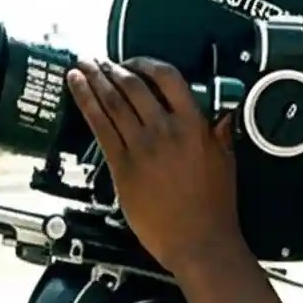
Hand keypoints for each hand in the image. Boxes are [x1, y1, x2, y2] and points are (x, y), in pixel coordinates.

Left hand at [66, 57, 247, 273]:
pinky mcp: (122, 167)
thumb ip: (219, 132)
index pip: (168, 78)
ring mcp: (142, 148)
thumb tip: (220, 114)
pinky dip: (86, 104)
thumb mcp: (226, 161)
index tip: (135, 61)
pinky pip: (100, 128)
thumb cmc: (214, 208)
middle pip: (133, 87)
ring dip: (94, 80)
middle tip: (100, 60)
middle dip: (112, 68)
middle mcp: (166, 131)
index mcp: (194, 125)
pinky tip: (77, 90)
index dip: (146, 63)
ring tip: (82, 66)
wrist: (198, 242)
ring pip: (113, 103)